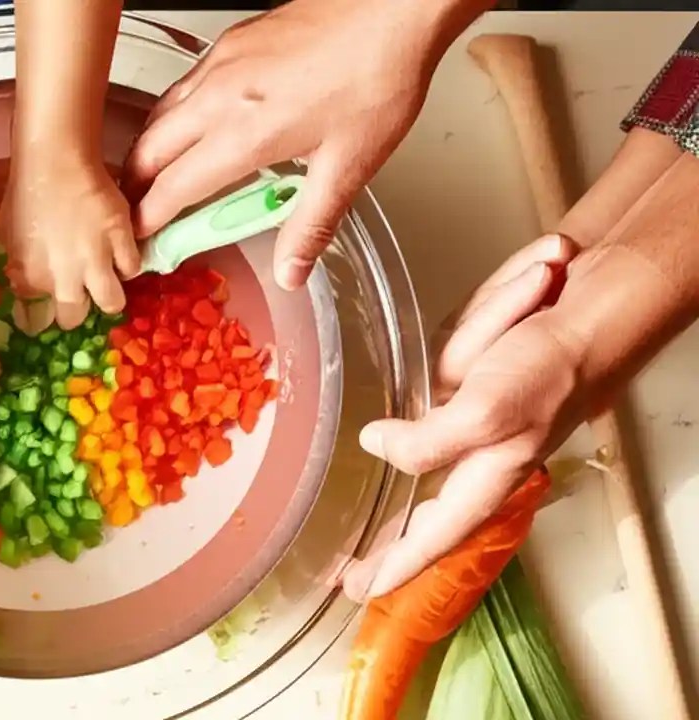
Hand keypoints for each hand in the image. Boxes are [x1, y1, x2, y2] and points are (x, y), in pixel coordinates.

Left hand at [0, 154, 139, 328]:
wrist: (55, 162)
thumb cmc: (25, 196)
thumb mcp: (6, 239)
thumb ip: (16, 272)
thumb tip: (24, 291)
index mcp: (29, 279)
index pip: (36, 319)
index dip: (44, 311)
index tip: (49, 303)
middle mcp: (62, 279)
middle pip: (74, 319)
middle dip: (75, 312)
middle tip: (78, 295)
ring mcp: (95, 262)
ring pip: (111, 303)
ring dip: (108, 296)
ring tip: (105, 281)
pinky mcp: (121, 242)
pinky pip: (131, 268)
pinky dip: (127, 264)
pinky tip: (119, 254)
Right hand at [123, 0, 466, 289]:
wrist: (391, 9)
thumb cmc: (376, 75)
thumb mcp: (348, 166)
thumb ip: (312, 225)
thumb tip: (290, 270)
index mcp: (244, 134)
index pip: (173, 187)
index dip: (149, 219)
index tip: (142, 239)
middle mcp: (221, 97)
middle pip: (149, 150)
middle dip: (136, 188)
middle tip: (140, 212)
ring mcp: (220, 64)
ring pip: (159, 114)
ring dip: (150, 150)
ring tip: (157, 175)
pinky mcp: (230, 42)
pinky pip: (182, 86)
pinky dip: (171, 115)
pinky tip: (192, 125)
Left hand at [343, 235, 587, 599]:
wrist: (600, 301)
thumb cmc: (557, 363)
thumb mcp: (488, 412)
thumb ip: (431, 442)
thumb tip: (376, 445)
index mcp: (487, 472)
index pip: (435, 533)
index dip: (399, 563)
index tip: (362, 588)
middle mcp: (477, 450)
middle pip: (425, 502)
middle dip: (392, 537)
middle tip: (351, 570)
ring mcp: (473, 414)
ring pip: (439, 394)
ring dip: (487, 329)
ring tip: (531, 301)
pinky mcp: (473, 375)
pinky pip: (457, 349)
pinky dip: (492, 316)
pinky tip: (533, 289)